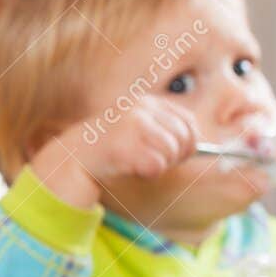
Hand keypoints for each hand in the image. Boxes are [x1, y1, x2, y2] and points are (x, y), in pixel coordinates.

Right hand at [30, 98, 199, 207]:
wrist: (75, 156)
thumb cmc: (112, 147)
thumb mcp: (139, 130)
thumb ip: (165, 132)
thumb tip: (200, 146)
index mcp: (148, 103)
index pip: (188, 121)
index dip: (190, 142)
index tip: (179, 155)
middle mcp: (142, 109)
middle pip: (184, 137)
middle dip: (176, 156)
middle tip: (155, 162)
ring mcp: (133, 125)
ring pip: (172, 151)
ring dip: (160, 165)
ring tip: (139, 163)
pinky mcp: (125, 144)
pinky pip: (156, 165)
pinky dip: (148, 173)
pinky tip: (132, 168)